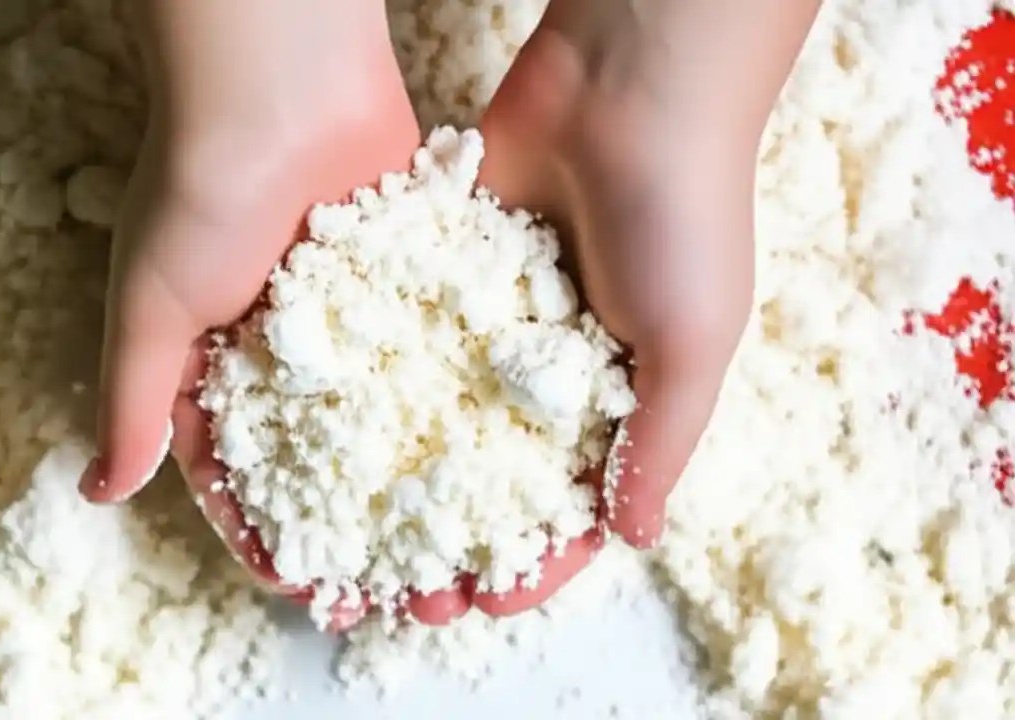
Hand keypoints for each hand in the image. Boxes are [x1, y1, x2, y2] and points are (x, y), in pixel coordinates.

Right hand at [79, 1, 419, 626]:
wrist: (283, 85)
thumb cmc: (201, 191)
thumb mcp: (152, 308)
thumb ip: (133, 402)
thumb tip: (99, 491)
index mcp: (213, 360)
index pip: (237, 473)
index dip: (264, 533)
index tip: (303, 588)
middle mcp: (285, 345)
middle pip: (318, 456)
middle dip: (347, 521)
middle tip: (390, 583)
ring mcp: (350, 313)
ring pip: (380, 415)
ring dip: (408, 475)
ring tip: (449, 534)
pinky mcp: (405, 277)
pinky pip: (428, 352)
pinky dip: (450, 400)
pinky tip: (485, 452)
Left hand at [401, 0, 818, 621]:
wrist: (626, 88)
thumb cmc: (685, 219)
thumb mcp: (694, 345)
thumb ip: (660, 444)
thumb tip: (637, 539)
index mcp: (623, 393)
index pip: (574, 503)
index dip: (535, 560)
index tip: (482, 604)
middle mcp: (553, 364)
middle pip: (496, 469)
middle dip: (452, 529)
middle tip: (403, 582)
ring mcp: (497, 316)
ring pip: (441, 409)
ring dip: (402, 465)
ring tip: (351, 520)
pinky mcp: (449, 265)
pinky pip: (409, 331)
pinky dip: (378, 375)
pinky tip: (330, 424)